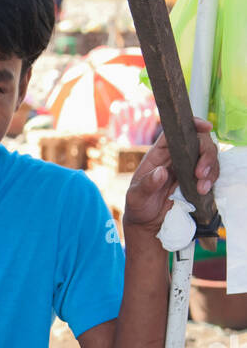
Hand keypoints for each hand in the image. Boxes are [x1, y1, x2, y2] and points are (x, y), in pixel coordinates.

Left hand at [123, 116, 218, 234]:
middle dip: (206, 153)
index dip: (193, 124)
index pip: (177, 131)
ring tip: (201, 188)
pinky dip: (212, 179)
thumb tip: (161, 172)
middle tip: (200, 173)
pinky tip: (204, 190)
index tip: (206, 127)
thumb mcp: (136, 197)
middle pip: (199, 141)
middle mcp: (176, 156)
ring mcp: (188, 167)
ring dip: (211, 169)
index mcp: (160, 153)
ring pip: (208, 156)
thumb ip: (146, 185)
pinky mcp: (197, 180)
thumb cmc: (138, 206)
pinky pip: (211, 172)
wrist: (147, 224)